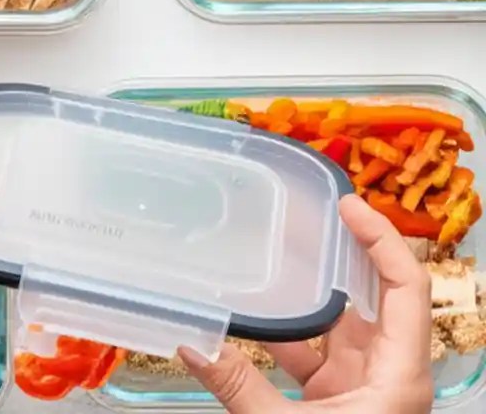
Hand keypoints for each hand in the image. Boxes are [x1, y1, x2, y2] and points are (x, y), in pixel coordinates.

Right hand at [180, 194, 434, 412]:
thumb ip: (239, 388)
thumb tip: (192, 343)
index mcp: (401, 378)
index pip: (407, 289)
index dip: (382, 241)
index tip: (350, 206)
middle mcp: (390, 378)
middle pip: (376, 300)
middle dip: (344, 257)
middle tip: (315, 216)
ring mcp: (364, 392)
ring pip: (338, 330)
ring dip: (304, 301)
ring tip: (269, 262)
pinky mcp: (338, 407)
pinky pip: (312, 360)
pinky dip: (283, 341)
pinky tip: (249, 324)